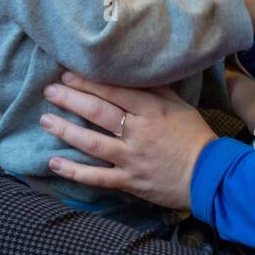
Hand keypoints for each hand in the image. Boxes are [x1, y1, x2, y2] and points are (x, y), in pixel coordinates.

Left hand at [39, 71, 217, 210]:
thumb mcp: (180, 106)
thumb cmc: (195, 137)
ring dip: (65, 130)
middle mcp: (138, 132)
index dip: (88, 82)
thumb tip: (134, 73)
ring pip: (92, 142)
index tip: (67, 75)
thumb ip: (156, 90)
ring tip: (45, 120)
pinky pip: (97, 176)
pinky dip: (74, 171)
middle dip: (70, 99)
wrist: (209, 176)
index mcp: (152, 110)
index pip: (114, 91)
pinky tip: (54, 163)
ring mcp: (131, 158)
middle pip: (98, 112)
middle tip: (49, 91)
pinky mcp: (128, 181)